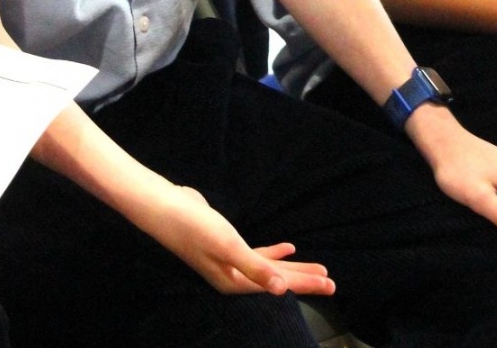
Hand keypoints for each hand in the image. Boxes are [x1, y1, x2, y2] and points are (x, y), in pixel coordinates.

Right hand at [145, 182, 336, 296]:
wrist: (165, 206)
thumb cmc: (195, 227)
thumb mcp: (228, 246)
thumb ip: (255, 268)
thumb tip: (281, 290)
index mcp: (233, 280)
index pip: (277, 285)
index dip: (304, 284)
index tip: (330, 285)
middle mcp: (232, 275)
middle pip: (275, 280)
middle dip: (303, 279)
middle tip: (331, 282)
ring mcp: (228, 260)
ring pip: (268, 268)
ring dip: (291, 267)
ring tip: (317, 267)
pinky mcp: (226, 243)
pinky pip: (255, 254)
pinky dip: (273, 253)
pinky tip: (288, 247)